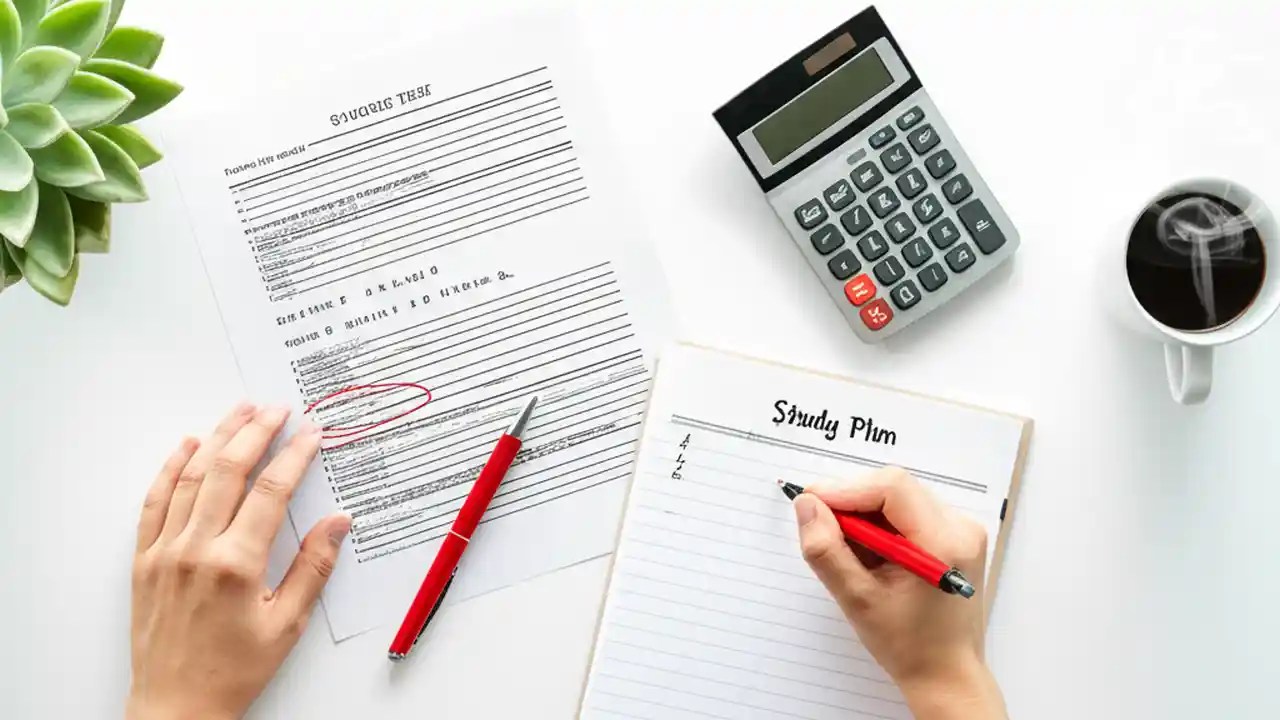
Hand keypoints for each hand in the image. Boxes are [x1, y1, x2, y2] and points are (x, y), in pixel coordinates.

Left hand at [127, 403, 350, 719]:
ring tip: (239, 410)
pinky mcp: (143, 561)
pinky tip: (186, 446)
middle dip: (256, 431)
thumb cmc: (233, 672)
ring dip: (217, 437)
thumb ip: (313, 567)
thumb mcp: (286, 625)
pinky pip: (154, 502)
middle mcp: (195, 550)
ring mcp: (164, 552)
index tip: (311, 433)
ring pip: (191, 478)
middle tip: (277, 407)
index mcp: (236, 565)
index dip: (294, 456)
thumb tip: (339, 522)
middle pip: (228, 472)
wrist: (175, 707)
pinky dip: (170, 469)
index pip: (270, 492)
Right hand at [792, 468, 1005, 719]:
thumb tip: (806, 505)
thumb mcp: (858, 600)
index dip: (846, 489)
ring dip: (865, 512)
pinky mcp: (955, 536)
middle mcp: (960, 527)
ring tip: (848, 549)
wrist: (947, 674)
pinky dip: (881, 522)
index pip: (891, 488)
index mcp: (943, 543)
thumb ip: (827, 550)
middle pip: (895, 488)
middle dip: (852, 501)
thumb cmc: (908, 646)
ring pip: (899, 497)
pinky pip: (909, 511)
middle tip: (822, 527)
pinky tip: (870, 552)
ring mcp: (962, 529)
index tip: (811, 503)